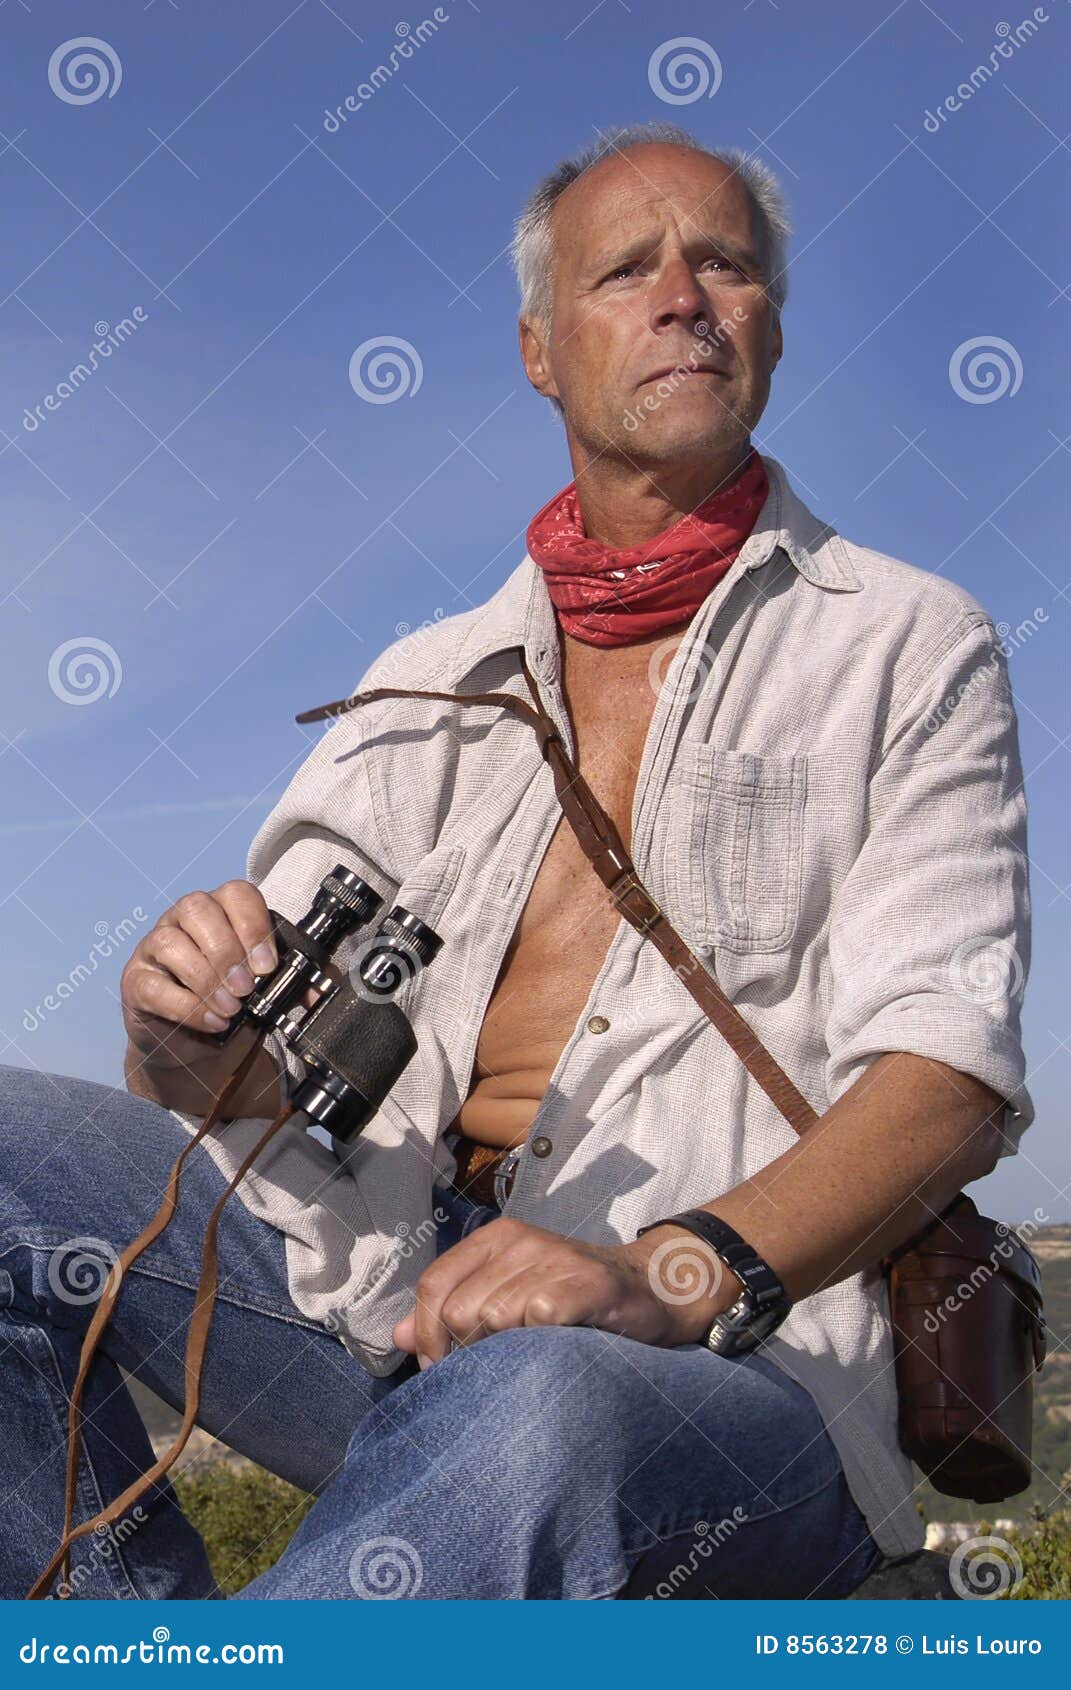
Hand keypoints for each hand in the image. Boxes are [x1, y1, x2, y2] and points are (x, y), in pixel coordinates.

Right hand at [120, 880, 277, 1071]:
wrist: (196, 1046)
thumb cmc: (233, 1004)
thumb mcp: (268, 989)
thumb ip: (295, 984)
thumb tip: (321, 992)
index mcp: (222, 911)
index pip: (236, 894)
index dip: (253, 925)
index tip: (268, 965)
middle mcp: (184, 920)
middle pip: (198, 909)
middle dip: (227, 950)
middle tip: (246, 989)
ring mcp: (155, 947)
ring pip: (170, 941)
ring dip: (205, 977)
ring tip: (231, 1008)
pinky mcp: (136, 981)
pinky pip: (153, 984)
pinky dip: (186, 1006)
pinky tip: (211, 1021)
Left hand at [391, 1215, 741, 1366]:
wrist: (652, 1290)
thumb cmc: (573, 1299)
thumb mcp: (509, 1294)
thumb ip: (455, 1309)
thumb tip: (398, 1337)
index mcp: (494, 1239)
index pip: (433, 1287)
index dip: (429, 1337)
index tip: (443, 1370)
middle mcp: (520, 1241)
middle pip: (459, 1310)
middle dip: (466, 1354)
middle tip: (492, 1373)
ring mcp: (554, 1258)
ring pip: (494, 1317)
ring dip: (504, 1353)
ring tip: (526, 1362)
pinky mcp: (586, 1282)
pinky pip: (538, 1318)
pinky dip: (539, 1343)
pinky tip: (554, 1351)